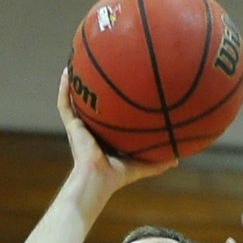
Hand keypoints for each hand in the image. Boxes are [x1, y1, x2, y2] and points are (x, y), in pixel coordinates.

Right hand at [56, 69, 174, 196]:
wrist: (98, 180)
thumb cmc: (117, 176)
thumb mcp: (141, 165)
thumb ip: (158, 162)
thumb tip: (178, 159)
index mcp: (104, 136)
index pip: (107, 115)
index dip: (110, 102)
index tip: (119, 84)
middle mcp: (91, 129)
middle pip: (91, 103)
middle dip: (92, 86)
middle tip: (99, 65)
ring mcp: (79, 127)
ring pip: (74, 100)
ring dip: (74, 82)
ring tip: (76, 61)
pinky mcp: (72, 126)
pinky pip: (65, 104)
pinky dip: (64, 89)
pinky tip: (66, 73)